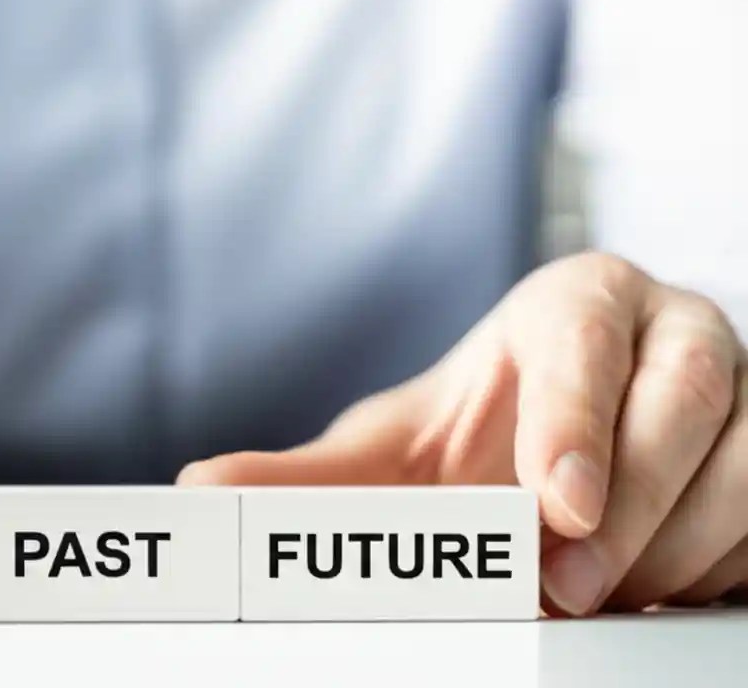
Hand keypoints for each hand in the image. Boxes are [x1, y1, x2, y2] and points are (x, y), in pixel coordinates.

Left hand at [178, 252, 747, 616]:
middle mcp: (671, 331)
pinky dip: (711, 569)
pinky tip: (648, 592)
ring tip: (597, 594)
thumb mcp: (396, 448)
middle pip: (685, 398)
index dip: (578, 422)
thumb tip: (203, 487)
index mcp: (579, 302)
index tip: (556, 507)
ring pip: (742, 464)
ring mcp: (737, 392)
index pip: (588, 339)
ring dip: (673, 546)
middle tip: (566, 584)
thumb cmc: (475, 432)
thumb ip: (315, 475)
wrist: (548, 439)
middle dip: (631, 503)